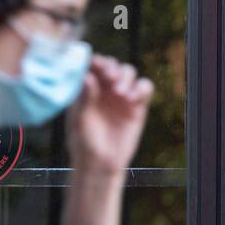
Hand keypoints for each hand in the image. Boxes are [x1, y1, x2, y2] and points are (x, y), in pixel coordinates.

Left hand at [67, 54, 153, 176]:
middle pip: (112, 65)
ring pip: (128, 72)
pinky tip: (132, 99)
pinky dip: (141, 88)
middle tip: (109, 77)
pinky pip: (144, 87)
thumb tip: (88, 76)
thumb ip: (85, 97)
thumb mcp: (80, 119)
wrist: (102, 164)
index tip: (96, 64)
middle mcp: (104, 88)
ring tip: (120, 93)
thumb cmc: (84, 142)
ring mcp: (121, 95)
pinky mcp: (137, 105)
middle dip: (111, 67)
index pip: (92, 66)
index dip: (95, 61)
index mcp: (87, 88)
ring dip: (125, 76)